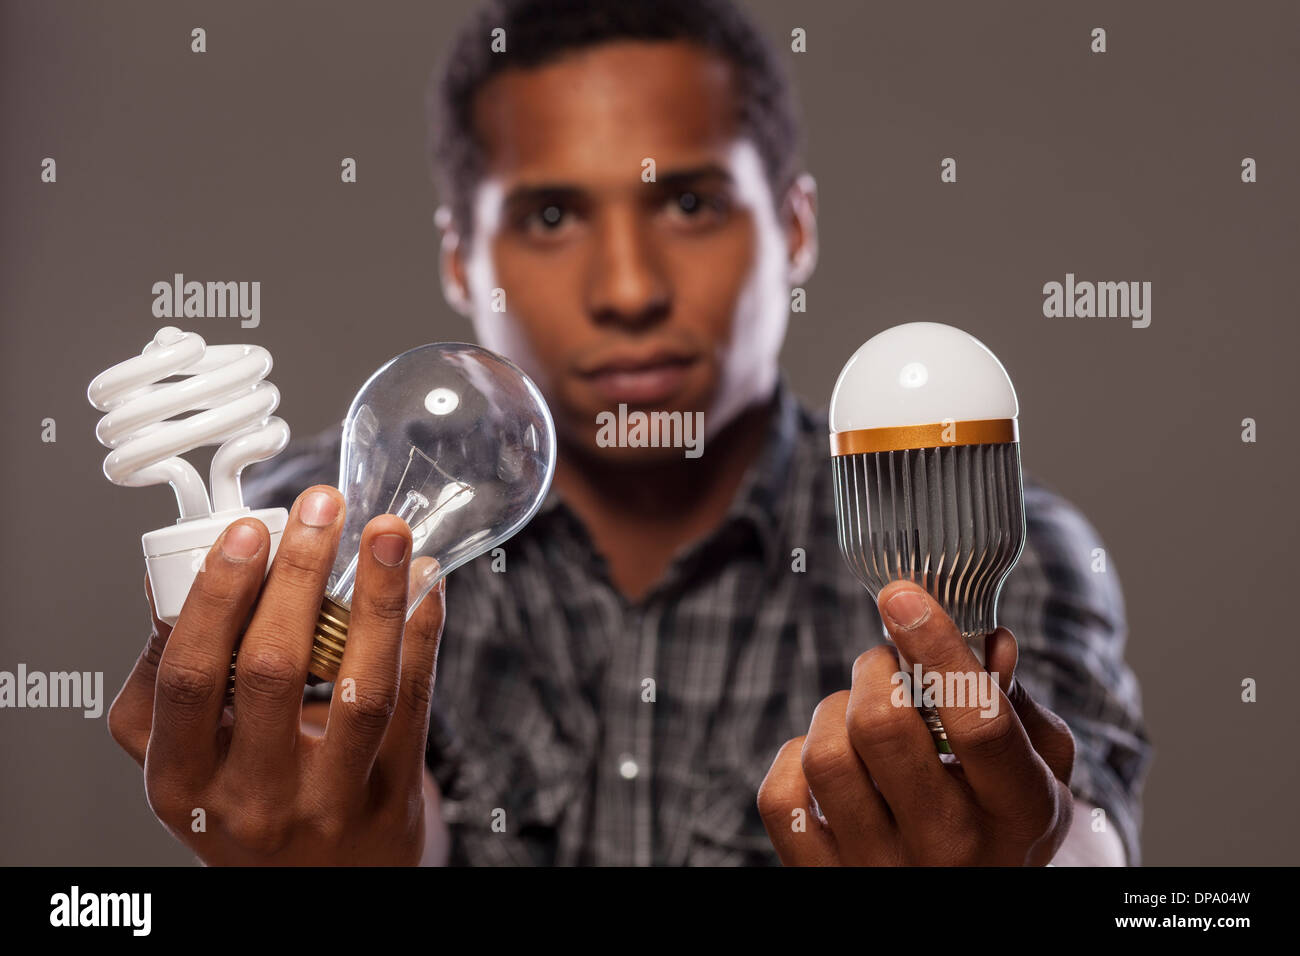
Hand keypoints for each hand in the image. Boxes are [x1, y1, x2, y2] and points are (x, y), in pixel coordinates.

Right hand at [107, 485, 446, 864]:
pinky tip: (424, 584)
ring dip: (377, 596)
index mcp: (182, 779)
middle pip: (273, 669)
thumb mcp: (186, 757)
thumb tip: (169, 578)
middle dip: (299, 574)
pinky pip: (413, 704)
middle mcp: (251, 798)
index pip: (188, 675)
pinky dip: (422, 634)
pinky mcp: (391, 800)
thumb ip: (172, 677)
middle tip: (321, 509)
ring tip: (387, 532)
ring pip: (360, 687)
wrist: (315, 888)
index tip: (248, 531)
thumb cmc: (245, 802)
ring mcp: (328, 804)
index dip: (217, 595)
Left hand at [757, 580, 1075, 865]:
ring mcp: (879, 868)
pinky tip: (833, 766)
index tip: (903, 596)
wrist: (965, 902)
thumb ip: (1018, 703)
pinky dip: (796, 759)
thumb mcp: (1038, 771)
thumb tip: (988, 640)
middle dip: (875, 670)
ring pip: (825, 754)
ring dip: (835, 713)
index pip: (978, 719)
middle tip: (886, 668)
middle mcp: (948, 846)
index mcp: (1016, 810)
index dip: (936, 646)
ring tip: (860, 718)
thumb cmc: (1000, 820)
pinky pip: (780, 796)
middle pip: (881, 726)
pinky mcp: (821, 878)